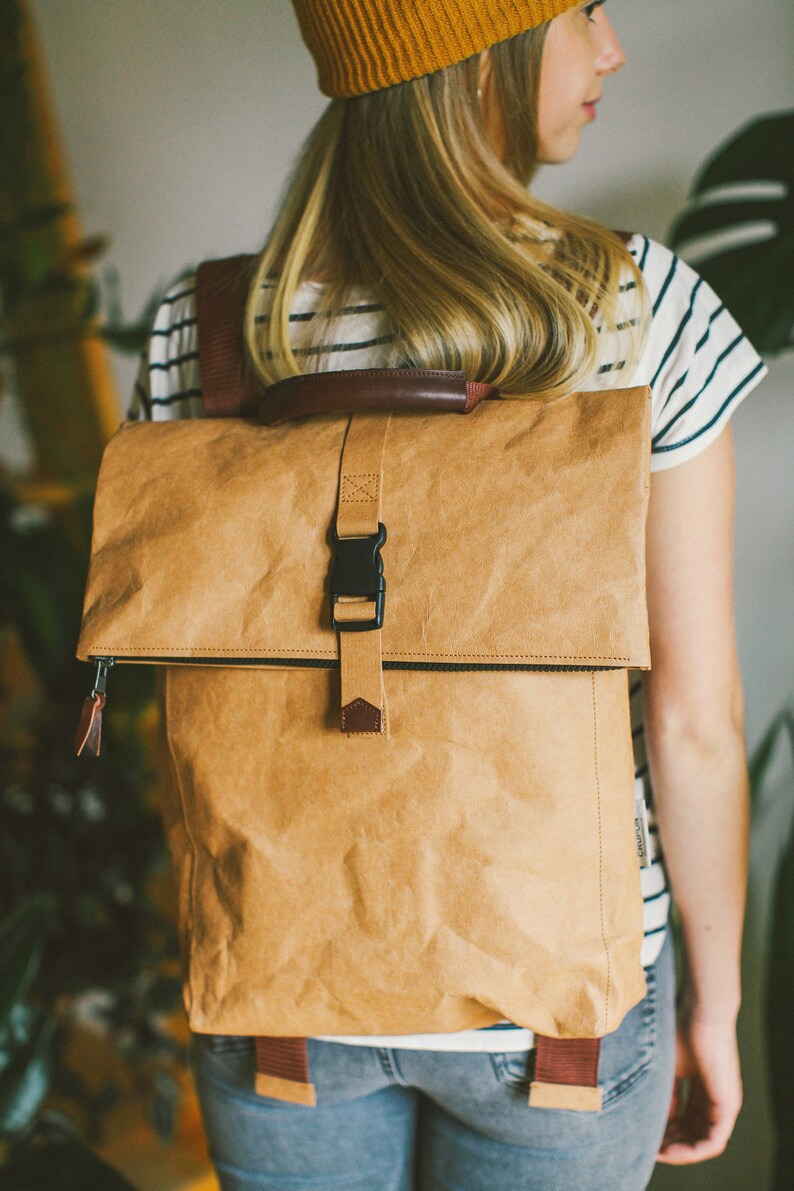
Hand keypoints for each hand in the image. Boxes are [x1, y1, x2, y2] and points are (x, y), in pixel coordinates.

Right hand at [657, 1011, 742, 1163]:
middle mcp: (715, 1098)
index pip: (686, 1118)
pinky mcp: (728, 1106)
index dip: (665, 1129)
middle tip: (647, 1147)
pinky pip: (713, 1141)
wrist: (699, 1012)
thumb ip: (666, 1093)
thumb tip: (657, 1118)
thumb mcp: (667, 1067)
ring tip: (657, 1152)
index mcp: (702, 1087)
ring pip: (704, 1141)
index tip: (644, 1134)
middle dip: (670, 1142)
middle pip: (693, 1132)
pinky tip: (671, 1151)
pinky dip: (693, 1151)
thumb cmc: (680, 1030)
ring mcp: (724, 1103)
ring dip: (681, 1151)